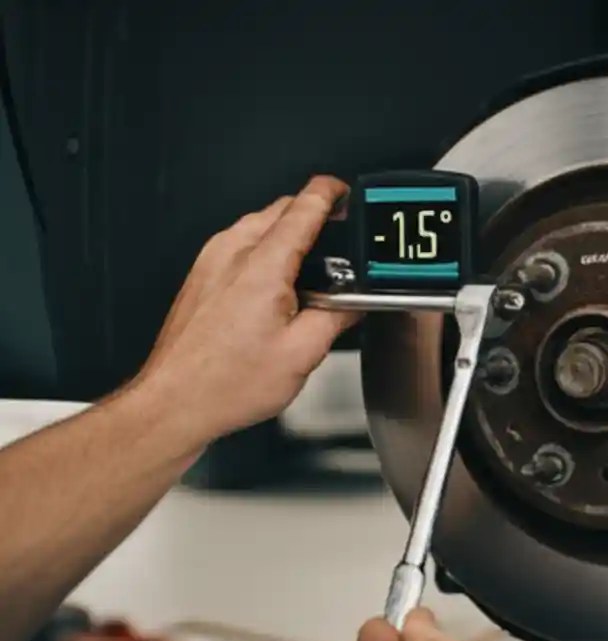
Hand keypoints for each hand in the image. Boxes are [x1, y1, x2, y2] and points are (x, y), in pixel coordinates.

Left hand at [132, 176, 359, 447]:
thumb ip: (340, 316)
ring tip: (312, 271)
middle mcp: (232, 253)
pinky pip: (239, 246)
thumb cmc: (225, 383)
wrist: (174, 403)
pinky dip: (265, 253)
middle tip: (341, 242)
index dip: (333, 193)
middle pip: (282, 210)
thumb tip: (356, 301)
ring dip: (289, 236)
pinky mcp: (201, 276)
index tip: (347, 193)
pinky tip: (278, 288)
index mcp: (263, 264)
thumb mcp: (304, 353)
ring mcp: (210, 261)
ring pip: (259, 226)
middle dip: (315, 217)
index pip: (305, 205)